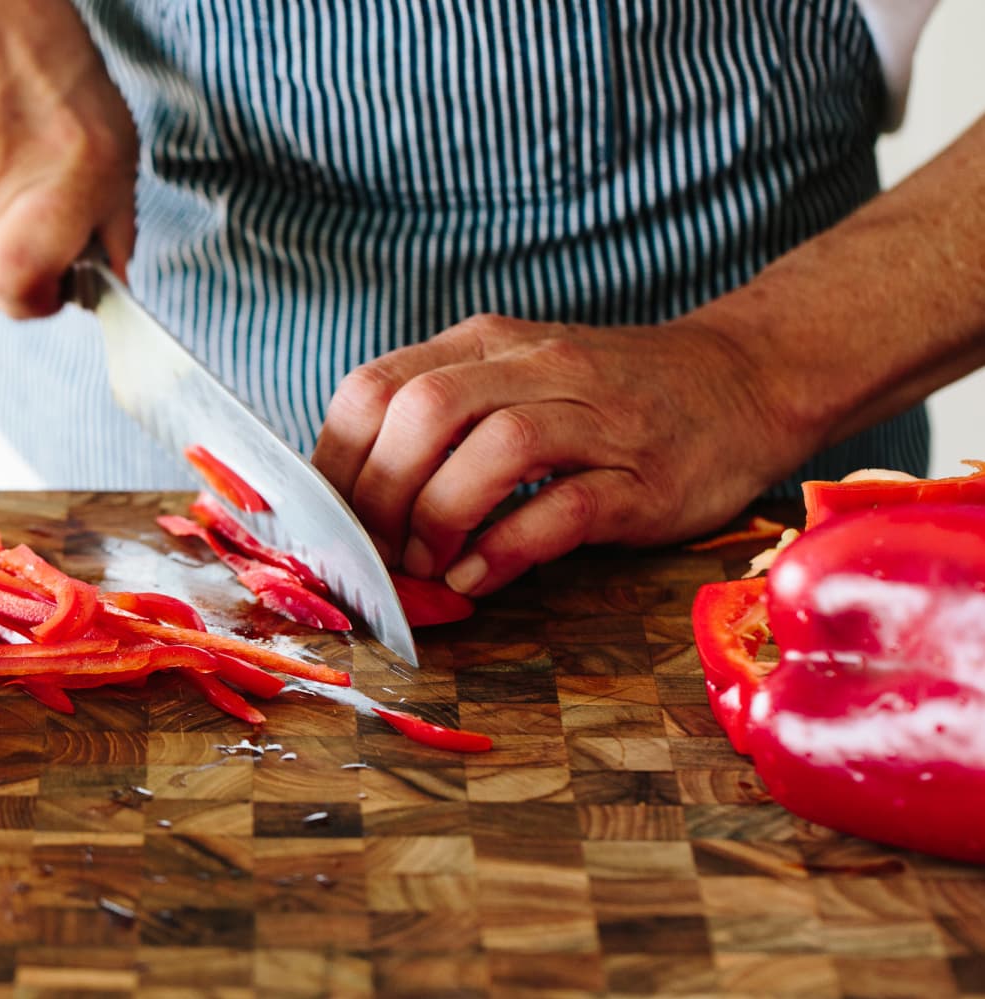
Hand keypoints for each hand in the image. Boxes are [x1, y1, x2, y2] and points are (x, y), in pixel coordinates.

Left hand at [312, 314, 810, 595]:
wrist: (745, 381)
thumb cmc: (608, 398)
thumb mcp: (515, 381)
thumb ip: (442, 425)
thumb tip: (354, 502)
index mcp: (486, 345)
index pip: (374, 387)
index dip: (335, 463)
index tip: (327, 522)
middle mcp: (536, 367)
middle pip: (420, 412)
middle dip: (378, 495)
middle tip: (372, 555)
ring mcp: (595, 418)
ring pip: (491, 449)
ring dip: (436, 518)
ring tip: (423, 567)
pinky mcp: (643, 478)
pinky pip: (561, 509)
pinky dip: (503, 551)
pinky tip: (474, 581)